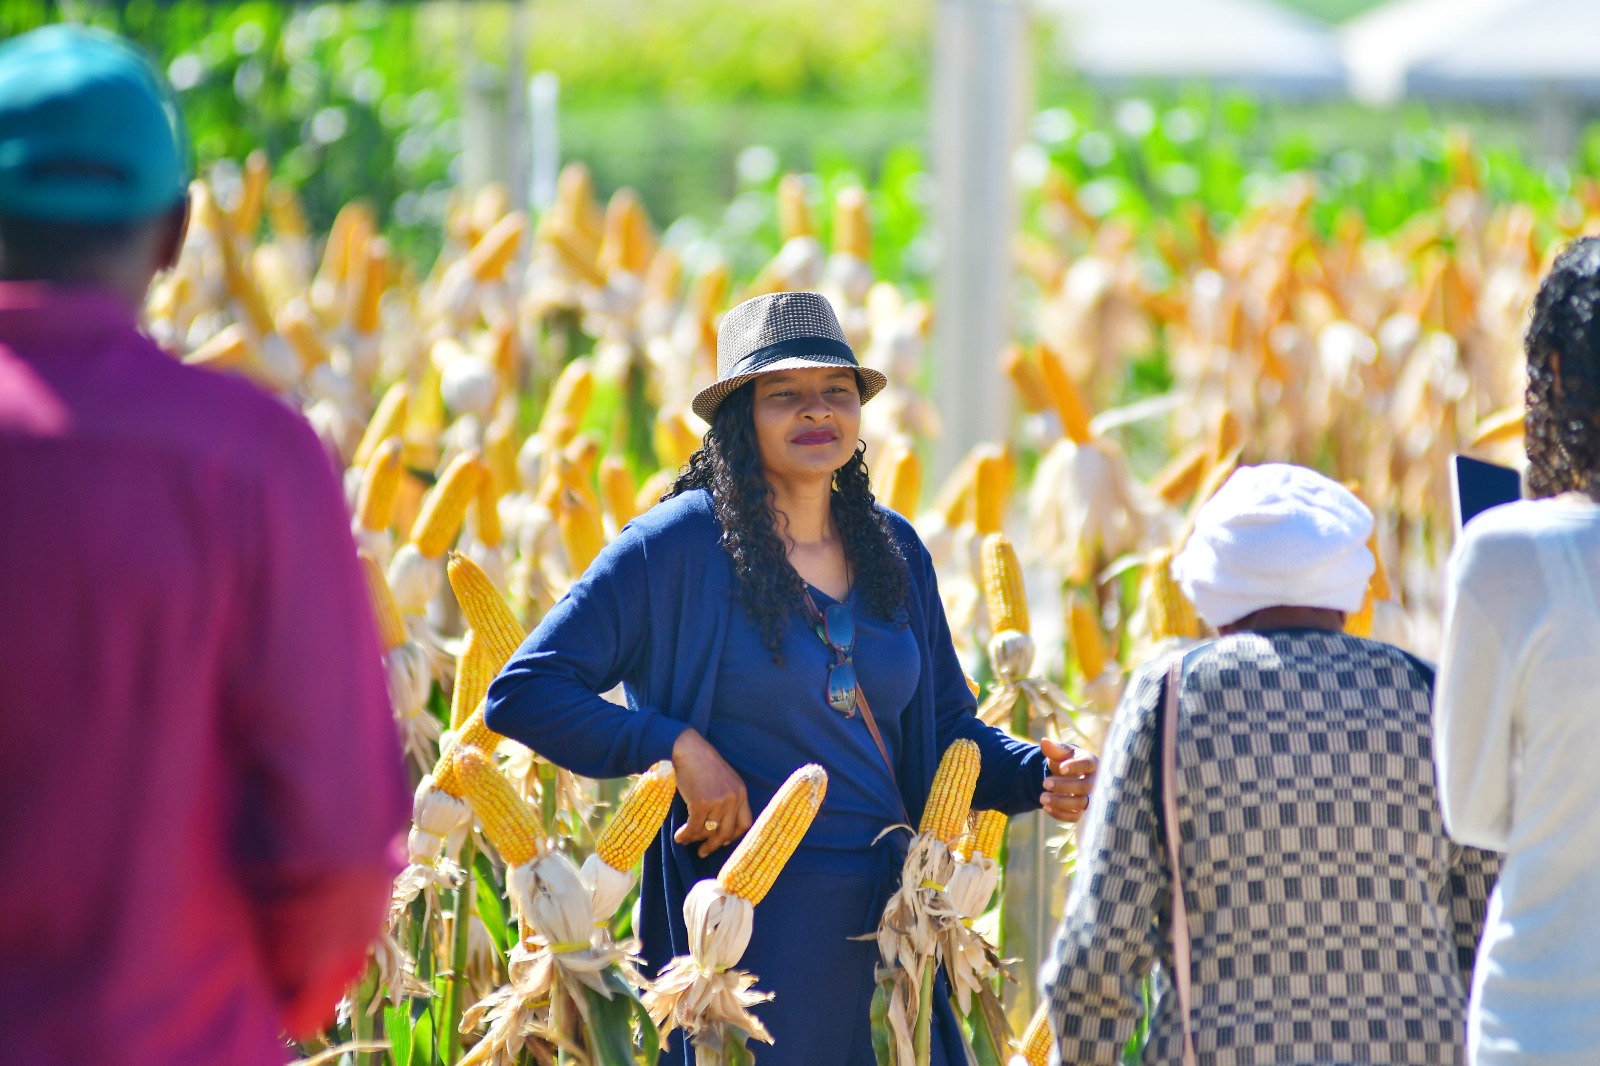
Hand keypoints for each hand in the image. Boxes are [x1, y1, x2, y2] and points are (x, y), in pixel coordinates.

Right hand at [670, 729, 752, 857]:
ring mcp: (718, 801)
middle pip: (727, 832)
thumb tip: (716, 826)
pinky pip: (694, 827)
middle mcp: (733, 798)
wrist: (687, 749)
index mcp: (741, 792)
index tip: (722, 841)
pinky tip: (679, 836)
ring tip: (686, 839)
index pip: (745, 823)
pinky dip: (685, 835)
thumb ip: (726, 799)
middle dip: (714, 845)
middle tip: (703, 852)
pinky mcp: (701, 803)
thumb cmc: (701, 764)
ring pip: (708, 831)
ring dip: (695, 838)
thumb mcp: (722, 780)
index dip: (733, 836)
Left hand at [1039, 736, 1097, 822]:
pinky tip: (1046, 808)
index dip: (1075, 767)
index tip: (1060, 768)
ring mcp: (1091, 798)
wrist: (1068, 773)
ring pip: (1081, 804)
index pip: (1087, 765)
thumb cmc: (1066, 759)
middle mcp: (1095, 782)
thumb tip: (1044, 741)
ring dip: (1061, 802)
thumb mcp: (1061, 752)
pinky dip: (1060, 814)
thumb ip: (1054, 749)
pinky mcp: (1083, 811)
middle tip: (1045, 783)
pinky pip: (1075, 817)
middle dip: (1064, 786)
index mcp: (1091, 763)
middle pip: (1085, 787)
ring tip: (1042, 798)